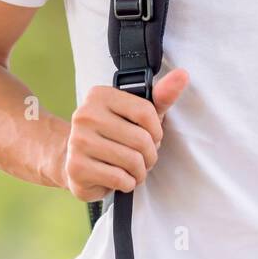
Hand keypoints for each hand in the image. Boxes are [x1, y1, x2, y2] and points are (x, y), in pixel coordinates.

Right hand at [61, 68, 188, 202]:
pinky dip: (127, 183)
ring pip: (132, 161)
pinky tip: (119, 178)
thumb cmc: (113, 135)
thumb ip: (161, 96)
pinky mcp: (77, 167)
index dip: (156, 131)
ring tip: (132, 170)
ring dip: (140, 172)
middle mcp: (85, 114)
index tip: (151, 137)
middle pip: (141, 139)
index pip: (146, 112)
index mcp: (100, 95)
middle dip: (150, 156)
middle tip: (143, 159)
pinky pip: (119, 179)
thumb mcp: (138, 113)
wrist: (74, 160)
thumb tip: (182, 75)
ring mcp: (78, 141)